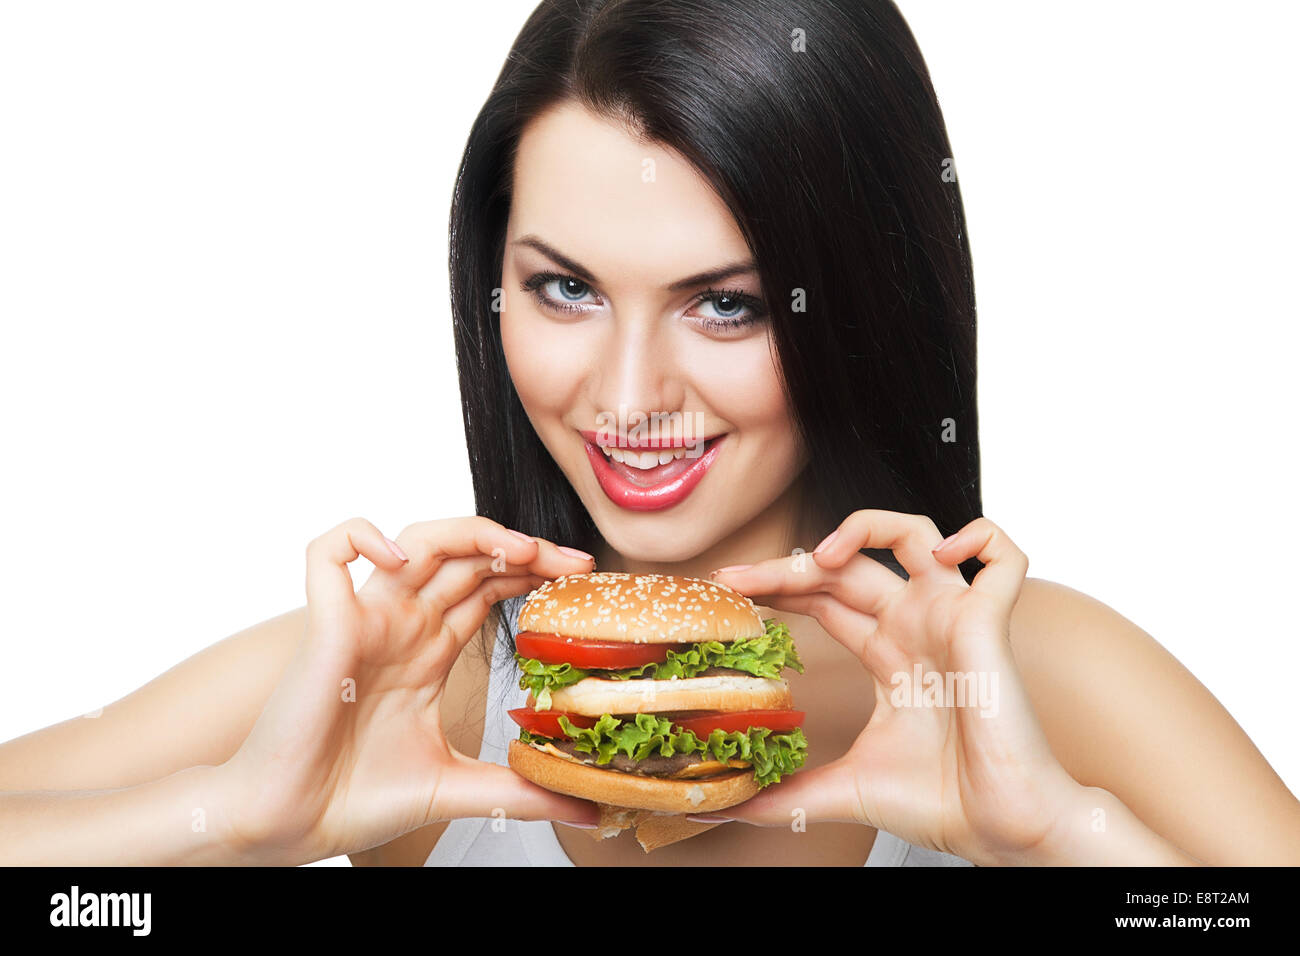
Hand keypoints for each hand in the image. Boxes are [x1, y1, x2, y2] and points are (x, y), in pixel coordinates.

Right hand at [216, 516, 599, 863]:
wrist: (289, 824)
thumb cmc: (353, 800)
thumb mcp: (458, 789)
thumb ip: (520, 790)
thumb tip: (585, 809)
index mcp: (429, 653)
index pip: (489, 587)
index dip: (533, 573)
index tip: (579, 579)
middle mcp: (402, 626)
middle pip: (468, 557)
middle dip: (524, 548)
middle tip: (570, 560)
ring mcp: (365, 620)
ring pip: (416, 541)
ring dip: (469, 532)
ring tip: (516, 549)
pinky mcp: (326, 625)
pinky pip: (328, 553)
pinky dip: (359, 536)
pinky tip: (399, 557)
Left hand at [702, 511, 1083, 864]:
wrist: (1001, 829)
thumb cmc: (944, 804)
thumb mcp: (846, 788)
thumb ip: (791, 792)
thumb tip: (733, 807)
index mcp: (888, 654)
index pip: (823, 597)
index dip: (778, 586)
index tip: (730, 591)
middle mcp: (918, 626)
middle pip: (847, 565)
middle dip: (790, 564)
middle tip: (738, 578)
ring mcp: (954, 618)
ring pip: (914, 532)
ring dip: (866, 527)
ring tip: (824, 556)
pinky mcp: (992, 621)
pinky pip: (1002, 556)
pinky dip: (977, 536)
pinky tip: (939, 553)